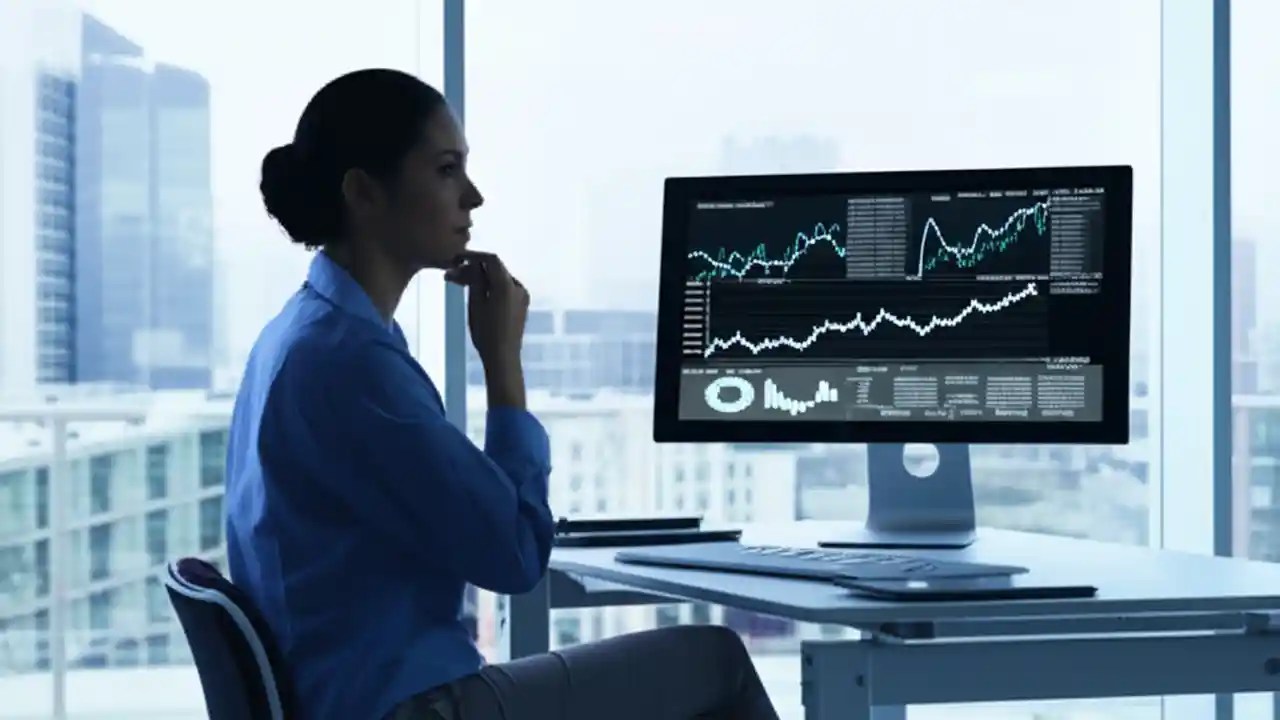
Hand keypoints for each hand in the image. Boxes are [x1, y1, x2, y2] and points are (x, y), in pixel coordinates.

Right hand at [445, 251, 528, 405]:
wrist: (503, 358)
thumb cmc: (486, 333)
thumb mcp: (476, 304)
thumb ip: (476, 281)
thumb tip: (473, 263)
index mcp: (507, 285)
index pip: (491, 260)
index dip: (474, 256)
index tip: (457, 258)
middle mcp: (518, 287)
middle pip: (494, 270)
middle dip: (473, 270)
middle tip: (452, 274)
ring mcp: (522, 297)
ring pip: (498, 280)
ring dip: (480, 280)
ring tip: (459, 284)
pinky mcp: (521, 306)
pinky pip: (504, 290)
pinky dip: (490, 288)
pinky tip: (475, 293)